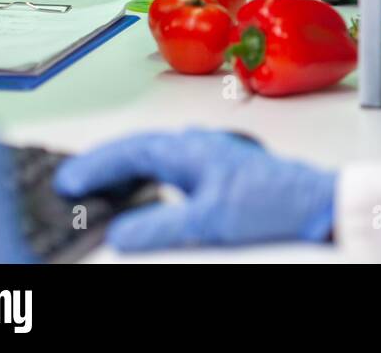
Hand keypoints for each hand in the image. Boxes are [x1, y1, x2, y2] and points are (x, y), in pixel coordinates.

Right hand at [54, 130, 335, 251]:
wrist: (314, 205)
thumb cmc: (274, 202)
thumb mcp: (209, 221)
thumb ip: (160, 226)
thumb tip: (120, 233)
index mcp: (191, 148)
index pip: (129, 151)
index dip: (93, 166)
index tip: (66, 182)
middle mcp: (197, 146)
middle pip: (137, 150)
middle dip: (102, 165)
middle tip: (71, 185)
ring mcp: (208, 158)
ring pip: (153, 158)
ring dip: (123, 171)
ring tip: (97, 191)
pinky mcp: (217, 173)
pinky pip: (169, 170)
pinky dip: (145, 179)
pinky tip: (141, 195)